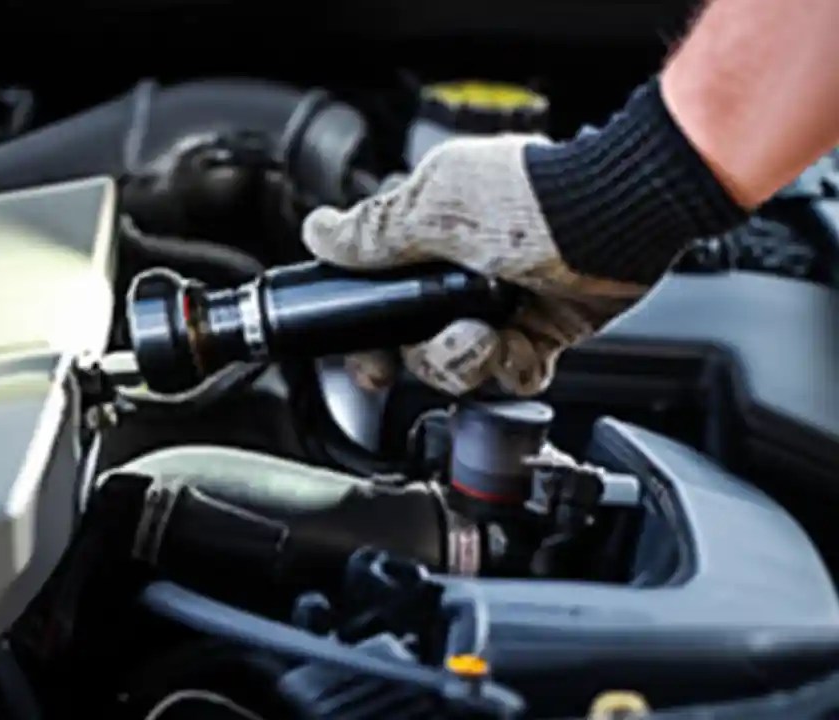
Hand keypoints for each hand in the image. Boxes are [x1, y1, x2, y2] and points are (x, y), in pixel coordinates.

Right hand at [301, 135, 649, 396]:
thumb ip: (370, 232)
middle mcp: (458, 272)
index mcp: (425, 234)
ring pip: (457, 365)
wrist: (613, 220)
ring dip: (465, 359)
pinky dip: (512, 367)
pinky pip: (509, 375)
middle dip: (421, 352)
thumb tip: (318, 233)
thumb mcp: (430, 204)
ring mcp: (499, 304)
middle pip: (412, 342)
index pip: (376, 295)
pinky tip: (518, 343)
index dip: (366, 332)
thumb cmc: (529, 199)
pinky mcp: (540, 333)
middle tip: (429, 344)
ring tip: (486, 333)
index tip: (366, 355)